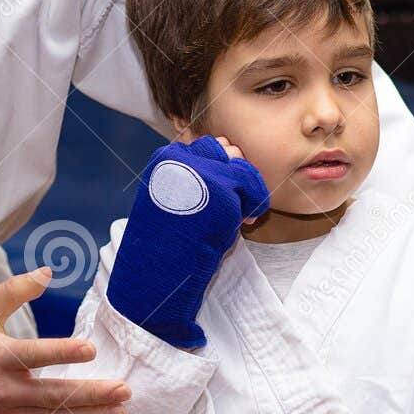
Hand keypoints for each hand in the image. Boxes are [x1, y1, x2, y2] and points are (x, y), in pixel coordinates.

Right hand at [107, 135, 269, 347]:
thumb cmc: (164, 240)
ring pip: (241, 164)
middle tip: (234, 202)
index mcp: (166, 158)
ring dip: (245, 186)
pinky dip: (256, 204)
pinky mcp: (224, 189)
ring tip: (241, 212)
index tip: (218, 195)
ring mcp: (205, 171)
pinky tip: (245, 222)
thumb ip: (192, 178)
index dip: (217, 169)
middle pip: (225, 149)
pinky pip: (253, 187)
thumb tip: (228, 163)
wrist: (158, 267)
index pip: (205, 146)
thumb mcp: (171, 198)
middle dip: (233, 173)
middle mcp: (184, 158)